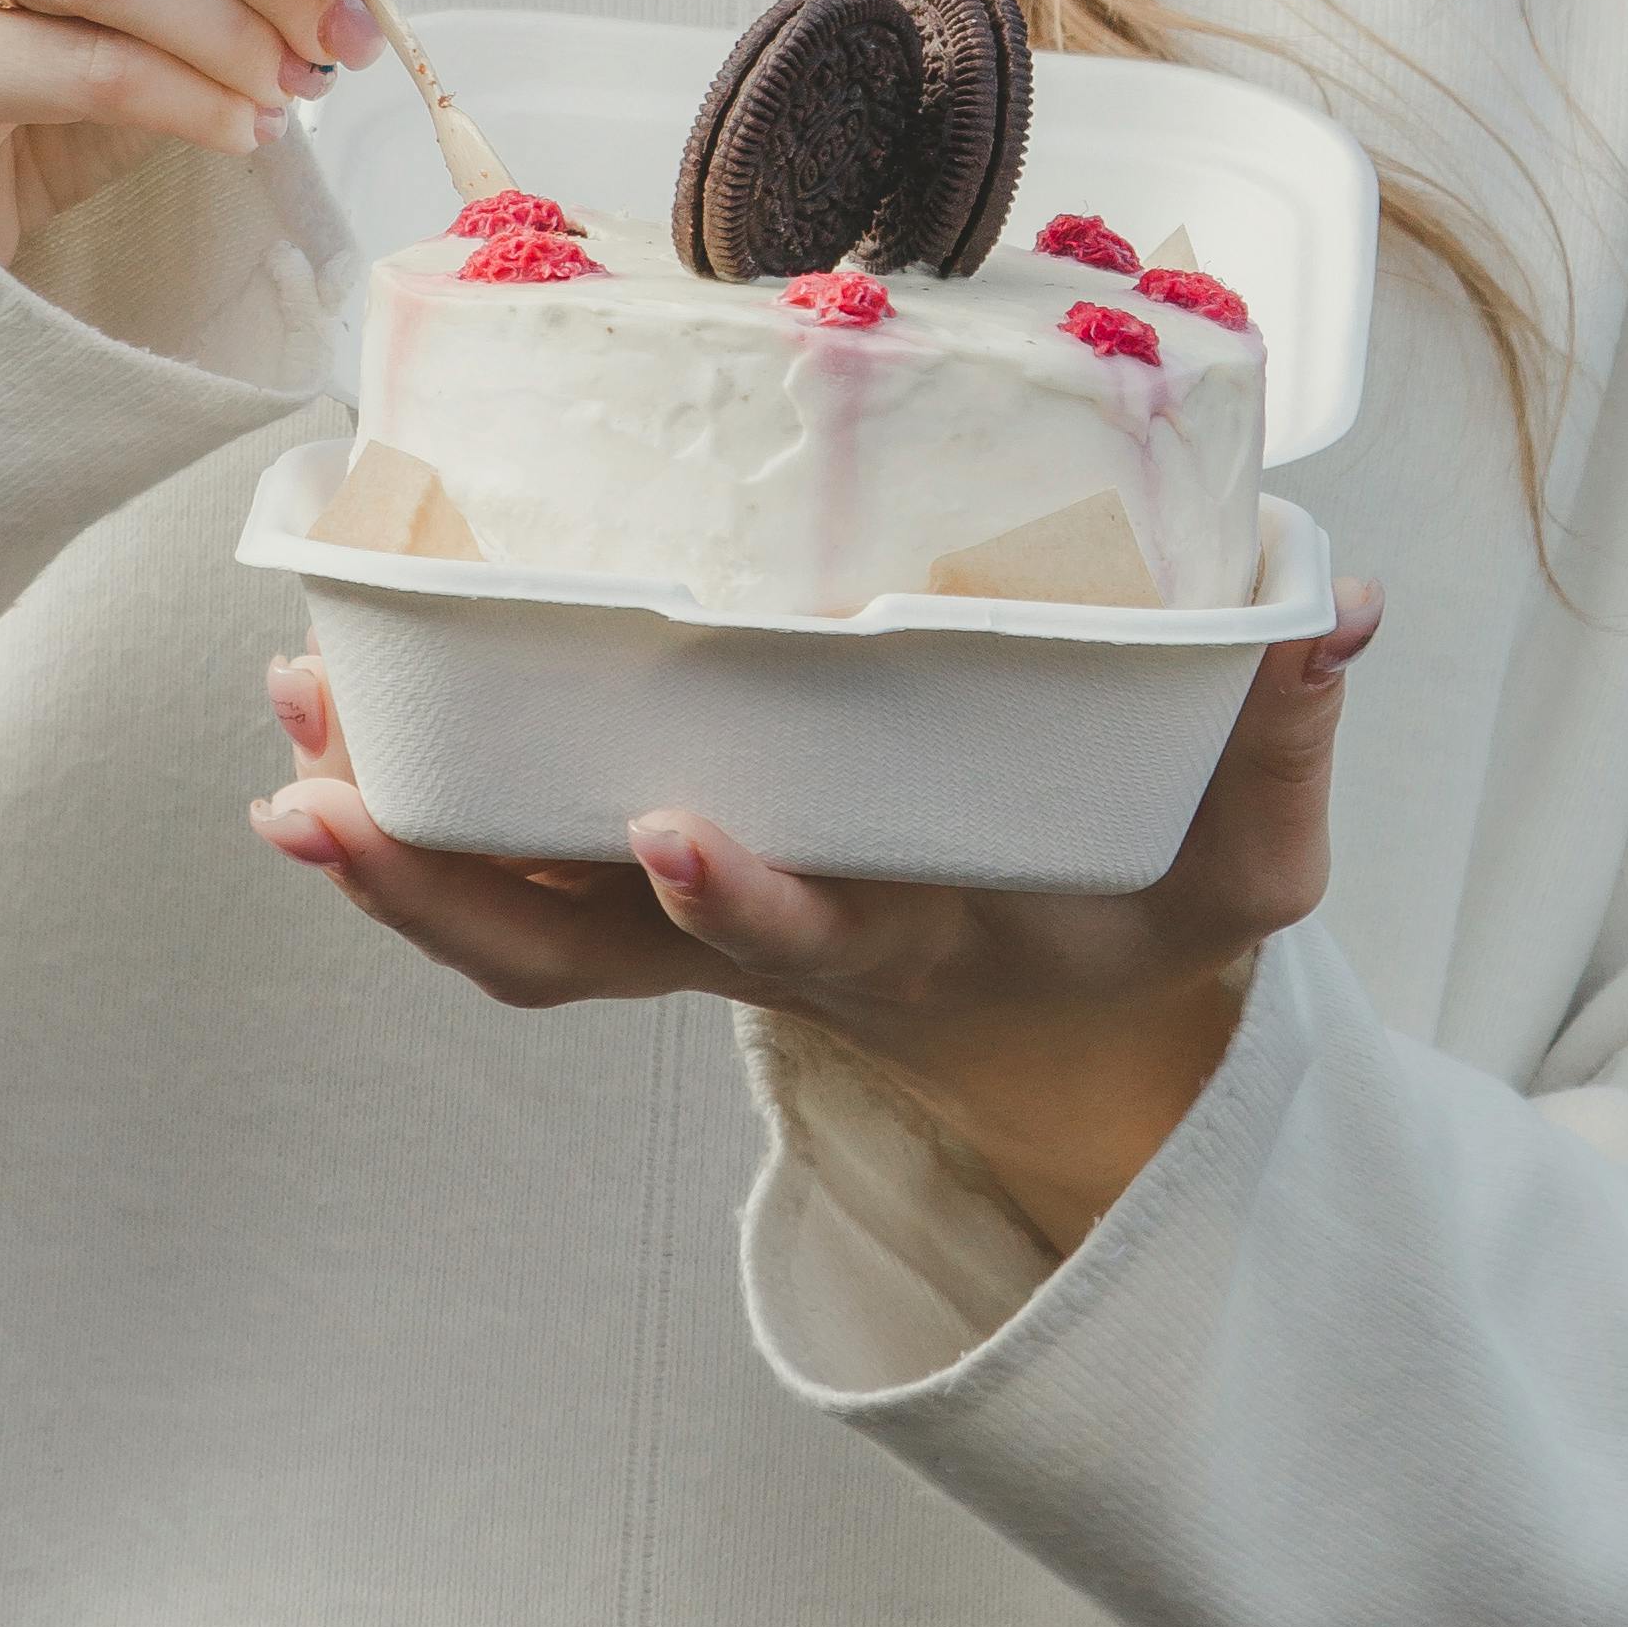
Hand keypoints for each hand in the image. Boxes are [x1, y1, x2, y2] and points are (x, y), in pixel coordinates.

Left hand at [250, 586, 1379, 1258]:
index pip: (816, 940)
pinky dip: (412, 821)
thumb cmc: (1151, 913)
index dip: (746, 902)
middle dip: (455, 887)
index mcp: (915, 941)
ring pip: (517, 917)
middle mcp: (776, 943)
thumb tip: (1338, 605)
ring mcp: (698, 923)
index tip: (677, 826)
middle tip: (333, 796)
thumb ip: (1282, 738)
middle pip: (585, 950)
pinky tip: (317, 740)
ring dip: (395, 846)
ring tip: (288, 741)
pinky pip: (512, 876)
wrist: (1080, 1021)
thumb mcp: (1247, 860)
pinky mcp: (657, 882)